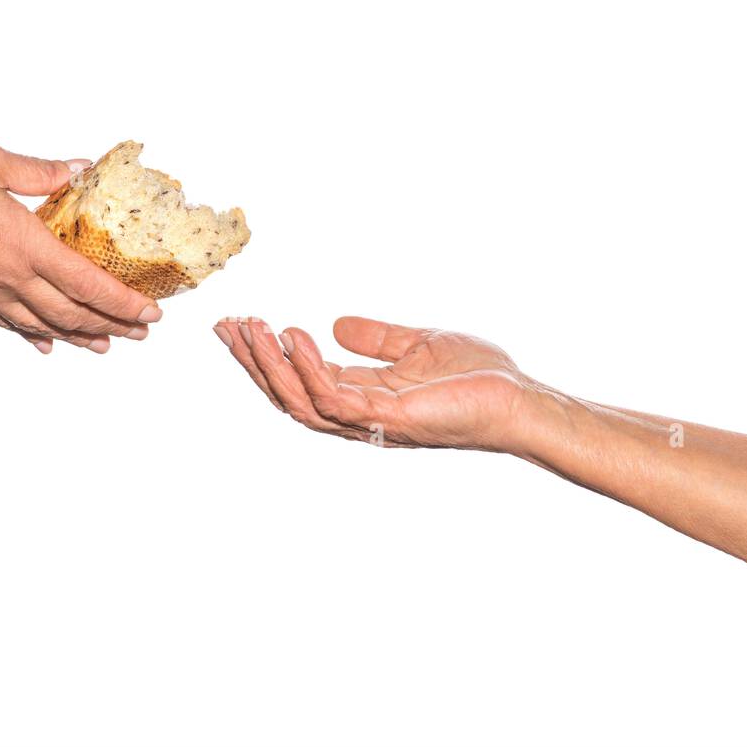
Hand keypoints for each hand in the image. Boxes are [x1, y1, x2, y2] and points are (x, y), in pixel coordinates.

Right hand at [0, 142, 162, 352]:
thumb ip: (38, 170)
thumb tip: (77, 169)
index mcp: (23, 244)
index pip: (89, 284)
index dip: (125, 302)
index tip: (152, 312)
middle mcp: (9, 277)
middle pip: (73, 313)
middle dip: (113, 325)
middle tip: (141, 333)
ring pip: (43, 325)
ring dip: (79, 337)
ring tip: (106, 345)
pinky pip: (6, 323)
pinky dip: (33, 335)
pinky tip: (45, 343)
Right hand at [213, 316, 535, 448]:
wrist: (520, 400)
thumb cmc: (478, 379)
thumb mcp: (418, 346)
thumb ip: (377, 340)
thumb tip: (336, 324)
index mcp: (361, 400)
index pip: (299, 382)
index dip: (266, 356)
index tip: (240, 323)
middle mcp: (358, 418)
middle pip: (288, 397)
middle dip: (253, 363)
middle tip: (226, 326)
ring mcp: (372, 422)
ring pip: (301, 402)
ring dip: (270, 366)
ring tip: (250, 327)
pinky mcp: (390, 420)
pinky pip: (335, 399)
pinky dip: (310, 369)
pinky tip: (295, 337)